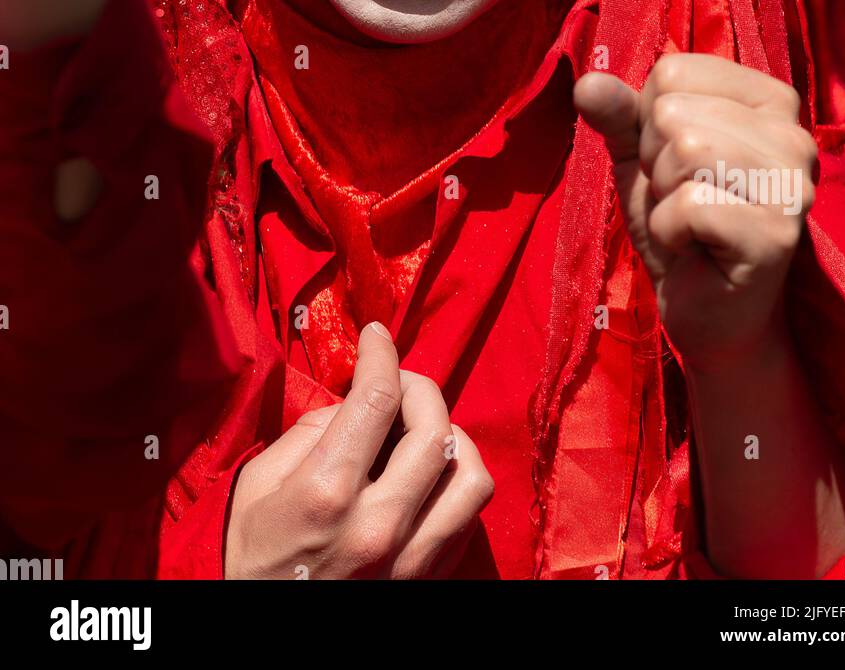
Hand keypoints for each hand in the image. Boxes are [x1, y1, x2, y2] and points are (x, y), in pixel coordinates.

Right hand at [224, 323, 493, 578]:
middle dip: (419, 388)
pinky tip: (428, 475)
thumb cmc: (248, 555)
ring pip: (471, 477)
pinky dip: (456, 483)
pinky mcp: (426, 580)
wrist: (256, 632)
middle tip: (397, 384)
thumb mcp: (258, 483)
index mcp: (327, 492)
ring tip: (421, 432)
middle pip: (435, 430)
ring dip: (451, 439)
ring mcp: (408, 560)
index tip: (377, 336)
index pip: (378, 399)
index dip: (382, 354)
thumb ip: (310, 432)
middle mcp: (378, 526)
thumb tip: (355, 402)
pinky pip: (469, 520)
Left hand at [574, 53, 817, 371]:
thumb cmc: (680, 223)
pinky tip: (694, 248)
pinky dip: (669, 230)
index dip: (650, 121)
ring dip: (664, 195)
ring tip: (690, 221)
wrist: (705, 311)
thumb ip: (618, 113)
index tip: (678, 164)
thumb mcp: (640, 157)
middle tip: (684, 199)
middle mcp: (793, 133)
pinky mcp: (776, 234)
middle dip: (656, 162)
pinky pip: (688, 205)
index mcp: (769, 99)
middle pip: (673, 112)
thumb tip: (587, 83)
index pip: (673, 70)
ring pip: (686, 150)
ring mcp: (792, 183)